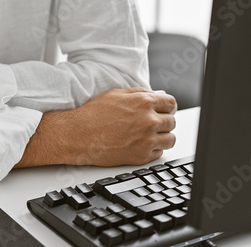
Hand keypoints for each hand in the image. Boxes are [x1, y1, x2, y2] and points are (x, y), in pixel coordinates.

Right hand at [17, 88, 176, 167]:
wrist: (79, 135)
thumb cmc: (94, 114)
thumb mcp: (116, 94)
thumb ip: (140, 93)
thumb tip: (156, 96)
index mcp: (144, 102)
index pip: (171, 103)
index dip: (167, 107)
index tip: (164, 111)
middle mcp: (148, 121)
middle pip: (172, 122)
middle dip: (164, 121)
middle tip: (152, 123)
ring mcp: (146, 140)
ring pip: (170, 140)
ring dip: (162, 137)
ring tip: (149, 135)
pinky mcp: (141, 156)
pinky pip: (159, 153)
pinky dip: (153, 149)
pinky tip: (140, 144)